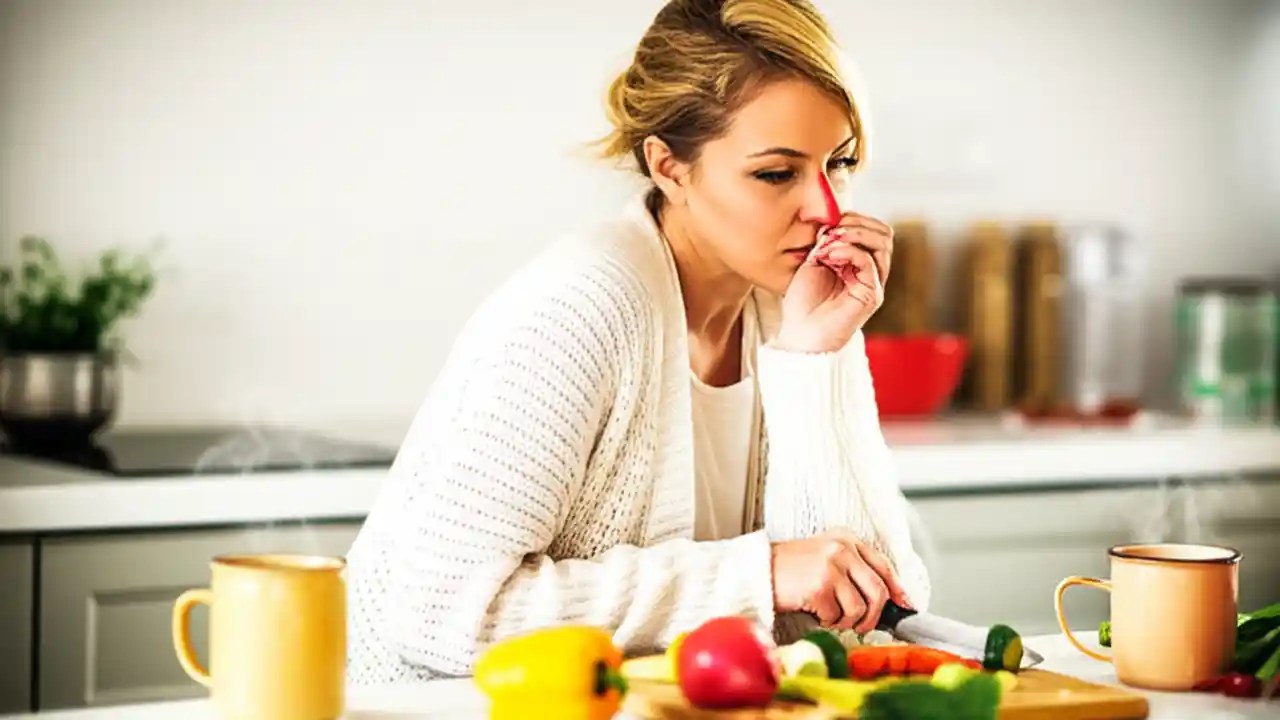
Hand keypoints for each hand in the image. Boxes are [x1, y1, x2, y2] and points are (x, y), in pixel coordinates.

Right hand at [770, 529, 913, 632]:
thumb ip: (854, 569)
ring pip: (859, 608)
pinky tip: (814, 612)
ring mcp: (830, 566)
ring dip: (846, 621)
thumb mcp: (826, 557)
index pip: (883, 565)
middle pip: (878, 590)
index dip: (897, 589)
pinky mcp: (819, 586)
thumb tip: (890, 598)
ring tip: (829, 616)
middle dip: (873, 615)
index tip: (905, 604)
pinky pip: (836, 616)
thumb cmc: (792, 569)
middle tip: (863, 626)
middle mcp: (841, 549)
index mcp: (846, 539)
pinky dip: (826, 621)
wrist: (758, 570)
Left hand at [772, 213, 893, 353]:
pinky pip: (869, 262)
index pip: (874, 229)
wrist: (801, 333)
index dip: (854, 218)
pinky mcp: (872, 295)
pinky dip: (849, 251)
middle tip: (832, 229)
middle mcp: (872, 272)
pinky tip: (829, 254)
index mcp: (860, 263)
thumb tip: (833, 223)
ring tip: (830, 240)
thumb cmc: (804, 302)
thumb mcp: (813, 262)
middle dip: (858, 223)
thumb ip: (826, 242)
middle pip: (884, 234)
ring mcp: (875, 283)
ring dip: (854, 234)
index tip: (828, 222)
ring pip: (883, 244)